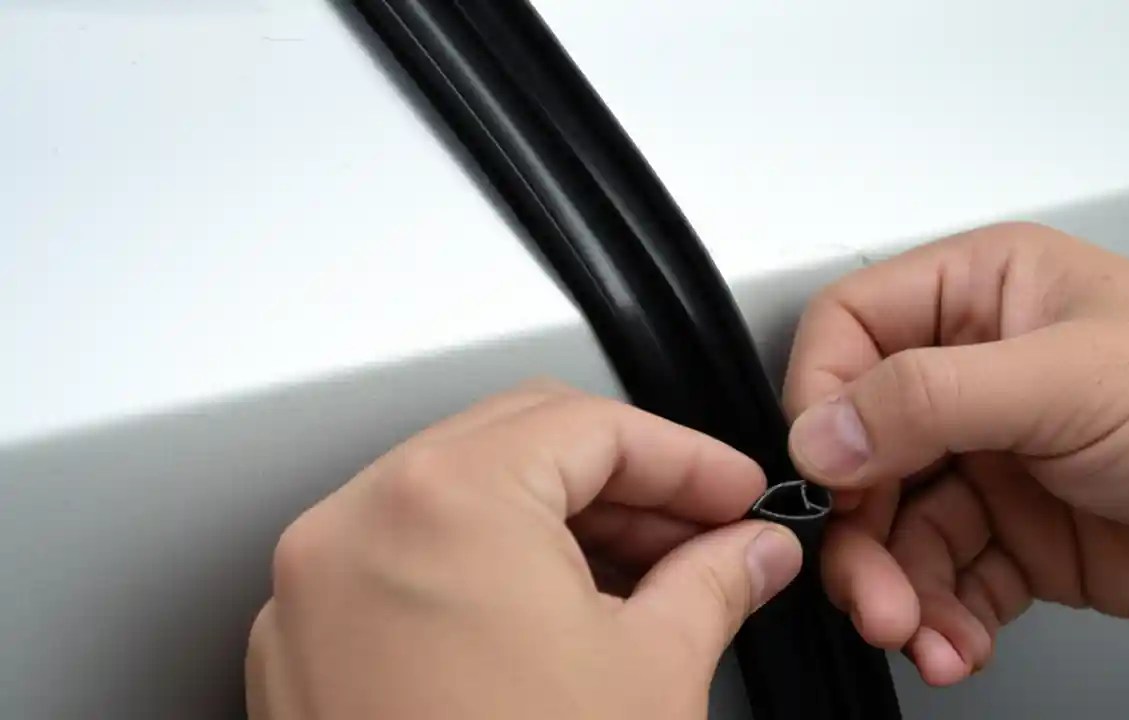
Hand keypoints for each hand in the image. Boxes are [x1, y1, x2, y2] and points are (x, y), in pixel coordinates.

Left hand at [246, 382, 801, 718]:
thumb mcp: (656, 673)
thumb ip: (713, 580)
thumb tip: (745, 554)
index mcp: (443, 502)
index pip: (589, 425)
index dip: (684, 456)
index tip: (730, 491)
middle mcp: (355, 531)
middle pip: (515, 445)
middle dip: (624, 483)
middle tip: (698, 528)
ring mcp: (313, 595)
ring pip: (455, 502)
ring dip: (555, 527)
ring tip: (639, 580)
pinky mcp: (300, 654)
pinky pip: (403, 566)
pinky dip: (483, 572)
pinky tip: (553, 618)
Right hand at [783, 223, 1128, 685]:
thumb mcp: (1068, 381)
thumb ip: (927, 399)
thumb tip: (820, 431)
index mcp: (984, 297)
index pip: (851, 331)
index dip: (821, 400)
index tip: (825, 473)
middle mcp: (977, 376)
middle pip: (862, 448)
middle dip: (861, 529)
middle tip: (870, 588)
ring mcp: (996, 461)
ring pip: (897, 527)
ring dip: (895, 588)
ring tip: (915, 630)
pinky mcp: (1020, 537)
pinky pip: (946, 581)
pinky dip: (940, 620)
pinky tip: (955, 643)